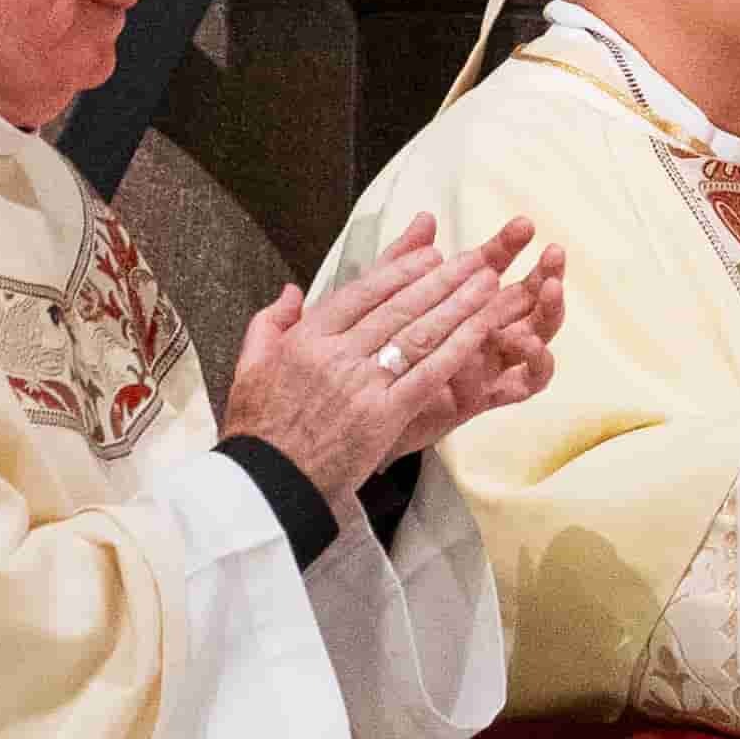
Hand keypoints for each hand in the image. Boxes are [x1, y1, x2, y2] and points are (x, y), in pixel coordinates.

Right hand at [238, 216, 563, 504]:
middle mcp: (336, 355)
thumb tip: (294, 290)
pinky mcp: (385, 415)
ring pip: (419, 334)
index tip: (431, 254)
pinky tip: (483, 329)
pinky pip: (429, 374)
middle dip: (441, 279)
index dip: (401, 270)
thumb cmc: (260, 427)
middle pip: (398, 307)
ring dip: (459, 305)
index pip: (361, 292)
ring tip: (489, 283)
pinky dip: (459, 348)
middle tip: (474, 259)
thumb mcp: (250, 366)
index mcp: (306, 339)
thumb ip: (270, 322)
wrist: (270, 483)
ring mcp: (363, 384)